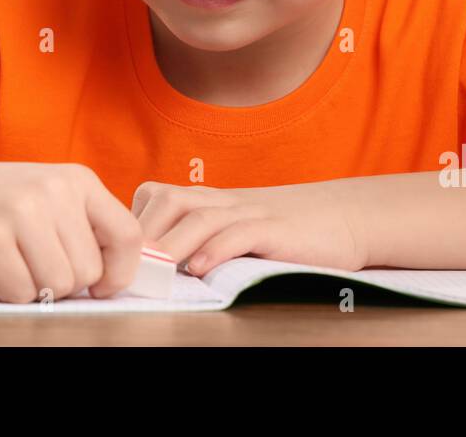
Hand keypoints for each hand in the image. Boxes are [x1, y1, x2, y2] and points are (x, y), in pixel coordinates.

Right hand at [0, 158, 142, 302]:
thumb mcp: (50, 198)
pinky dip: (7, 291)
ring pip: (57, 286)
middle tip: (34, 263)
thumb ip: (85, 227)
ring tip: (14, 262)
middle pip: (89, 272)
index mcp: (78, 179)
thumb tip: (118, 277)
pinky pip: (19, 292)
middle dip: (64, 283)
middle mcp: (55, 189)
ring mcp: (21, 211)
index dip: (119, 273)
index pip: (128, 236)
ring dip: (35, 288)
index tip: (100, 286)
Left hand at [131, 179, 369, 276]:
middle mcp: (224, 201)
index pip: (155, 195)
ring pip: (198, 216)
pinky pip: (240, 233)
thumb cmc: (285, 231)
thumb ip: (199, 238)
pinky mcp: (276, 230)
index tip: (121, 254)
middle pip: (168, 200)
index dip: (134, 222)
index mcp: (210, 199)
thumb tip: (155, 267)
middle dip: (144, 233)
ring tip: (155, 271)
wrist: (344, 217)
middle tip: (129, 268)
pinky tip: (199, 270)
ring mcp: (251, 212)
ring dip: (170, 244)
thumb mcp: (235, 227)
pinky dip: (215, 250)